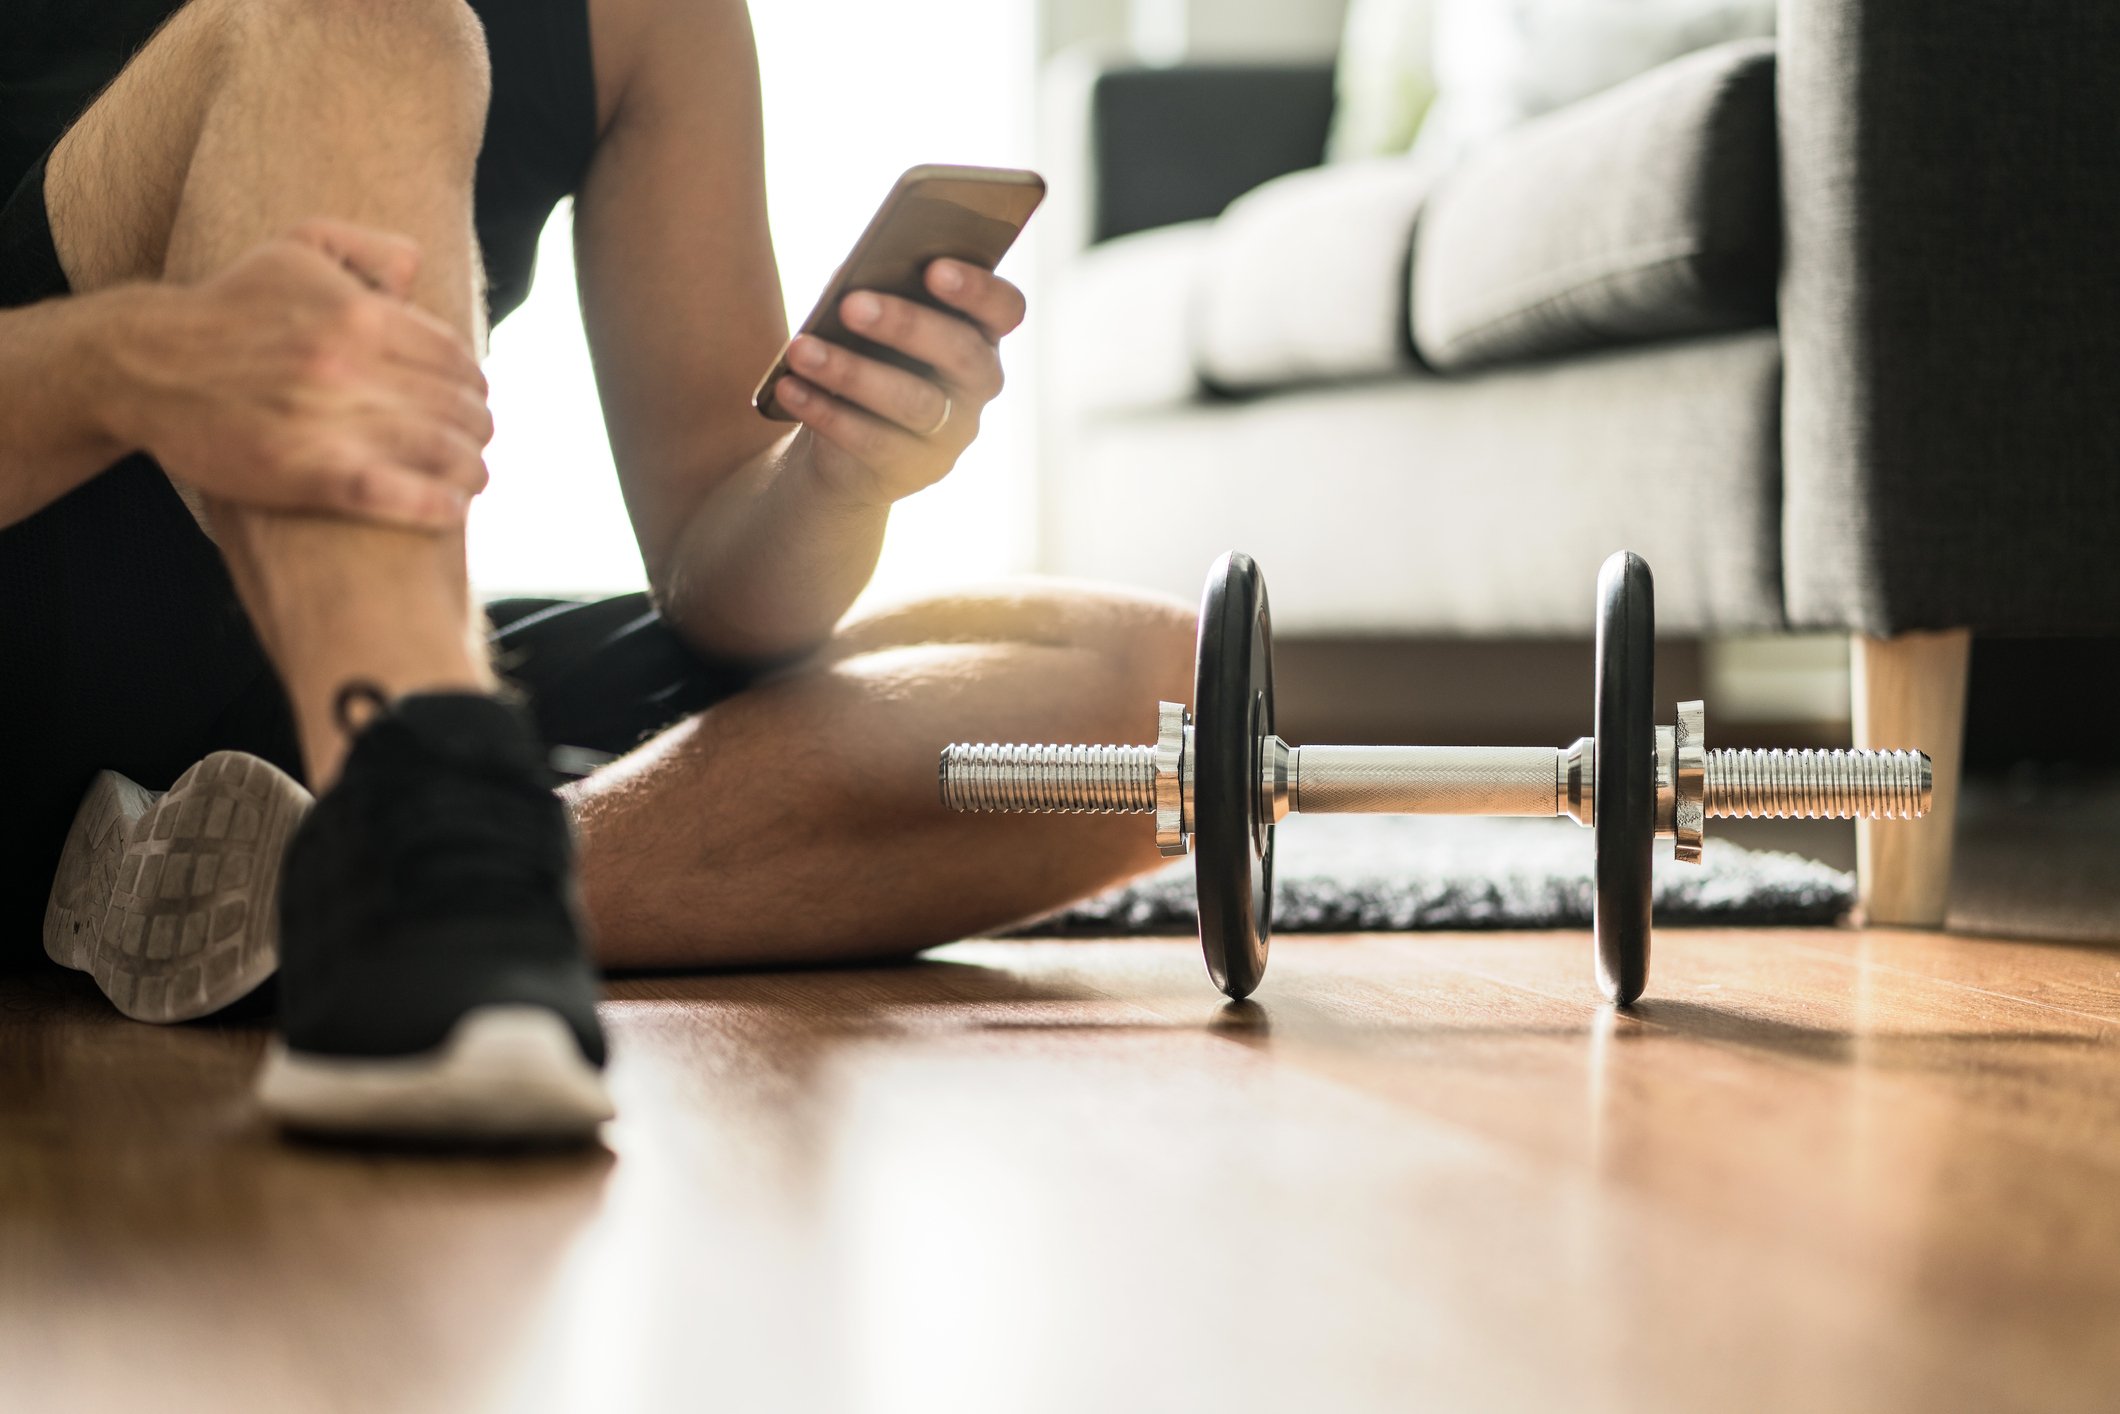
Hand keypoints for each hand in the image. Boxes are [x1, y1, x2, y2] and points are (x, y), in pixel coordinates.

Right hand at [110, 218, 491, 529]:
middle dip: (478, 427)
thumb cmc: (228, 308)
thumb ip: (364, 249)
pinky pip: (394, 495)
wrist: (144, 364)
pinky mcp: (305, 473)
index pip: (452, 357)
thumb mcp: (293, 251)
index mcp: (358, 313)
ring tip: (473, 477)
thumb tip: (418, 267)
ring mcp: (327, 422)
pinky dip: (435, 504)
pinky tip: (452, 508)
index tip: (475, 399)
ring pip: (436, 451)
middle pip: (453, 407)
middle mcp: (347, 365)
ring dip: (469, 468)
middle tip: (479, 441)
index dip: (474, 383)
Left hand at [772, 258, 1025, 504]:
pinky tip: (790, 389)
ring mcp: (954, 431)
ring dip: (853, 372)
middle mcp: (979, 383)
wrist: (849, 444)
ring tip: (801, 350)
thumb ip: (877, 292)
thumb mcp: (876, 321)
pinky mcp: (917, 469)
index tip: (934, 268)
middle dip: (906, 325)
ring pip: (915, 402)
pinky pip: (874, 441)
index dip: (979, 289)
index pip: (1005, 308)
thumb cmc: (867, 356)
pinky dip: (826, 412)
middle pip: (960, 353)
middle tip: (850, 304)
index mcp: (980, 331)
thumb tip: (849, 278)